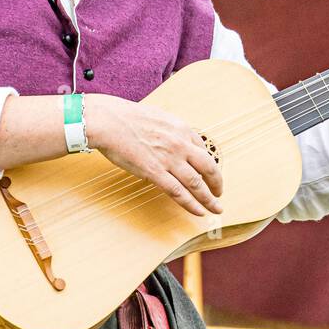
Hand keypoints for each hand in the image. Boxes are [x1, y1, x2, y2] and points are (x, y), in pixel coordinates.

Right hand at [83, 95, 222, 217]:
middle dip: (217, 183)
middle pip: (208, 167)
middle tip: (219, 193)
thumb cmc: (127, 117)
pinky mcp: (155, 172)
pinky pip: (178, 193)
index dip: (208, 164)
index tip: (209, 173)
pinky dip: (191, 204)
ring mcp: (169, 159)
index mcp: (182, 129)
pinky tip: (199, 212)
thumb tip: (173, 141)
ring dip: (209, 199)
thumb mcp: (159, 117)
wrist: (109, 121)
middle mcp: (180, 144)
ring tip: (216, 208)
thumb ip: (170, 131)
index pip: (203, 149)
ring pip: (196, 184)